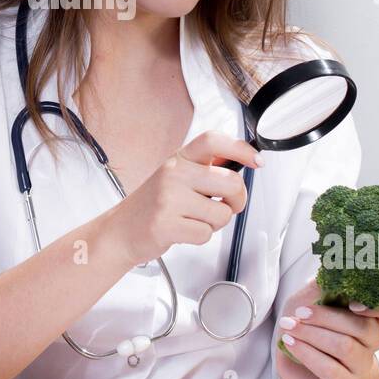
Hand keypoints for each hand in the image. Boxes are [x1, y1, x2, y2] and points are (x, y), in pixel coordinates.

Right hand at [102, 129, 261, 267]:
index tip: (257, 160)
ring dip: (215, 223)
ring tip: (194, 219)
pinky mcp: (166, 224)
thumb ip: (205, 169)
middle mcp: (174, 173)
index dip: (241, 148)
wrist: (121, 230)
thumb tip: (241, 161)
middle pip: (231, 182)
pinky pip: (206, 234)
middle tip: (225, 205)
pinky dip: (200, 237)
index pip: (213, 141)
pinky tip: (183, 230)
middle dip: (237, 200)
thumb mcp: (176, 176)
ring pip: (222, 213)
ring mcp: (169, 198)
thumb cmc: (153, 205)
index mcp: (179, 159)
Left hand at [275, 276, 378, 378]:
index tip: (353, 303)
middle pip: (365, 328)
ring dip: (312, 334)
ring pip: (345, 347)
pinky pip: (329, 368)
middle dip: (327, 317)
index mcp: (373, 313)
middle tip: (299, 311)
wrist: (288, 347)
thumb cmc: (305, 316)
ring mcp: (361, 364)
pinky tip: (289, 341)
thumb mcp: (313, 294)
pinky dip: (306, 352)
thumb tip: (331, 270)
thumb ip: (326, 283)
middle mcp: (374, 340)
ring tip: (288, 326)